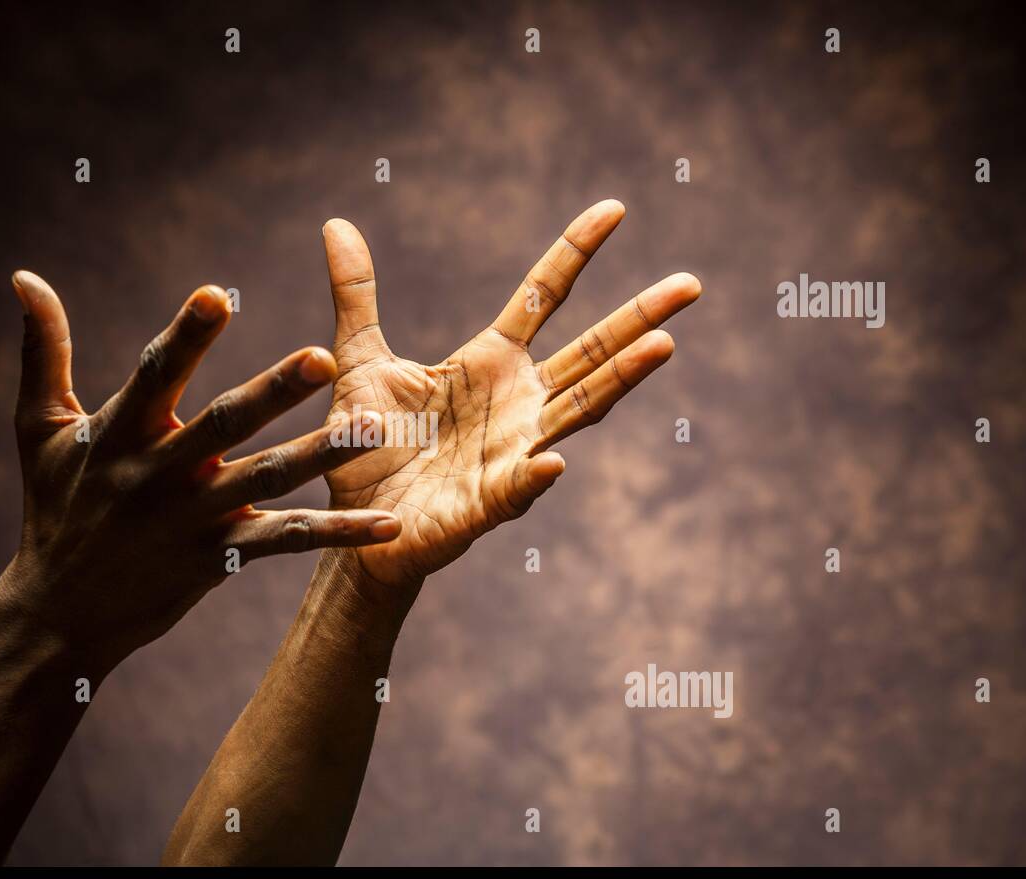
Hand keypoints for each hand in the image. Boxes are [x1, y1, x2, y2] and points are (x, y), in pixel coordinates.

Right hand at [0, 272, 399, 666]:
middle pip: (226, 424)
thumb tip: (23, 276)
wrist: (59, 614)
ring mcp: (194, 518)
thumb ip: (43, 351)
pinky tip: (389, 524)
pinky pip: (289, 541)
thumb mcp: (38, 430)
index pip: (157, 374)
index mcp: (120, 432)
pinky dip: (339, 533)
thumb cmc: (53, 508)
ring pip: (269, 480)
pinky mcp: (220, 556)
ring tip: (377, 430)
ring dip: (323, 455)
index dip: (186, 335)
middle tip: (324, 356)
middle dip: (274, 391)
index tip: (216, 293)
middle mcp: (161, 473)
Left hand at [319, 201, 700, 587]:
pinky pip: (516, 489)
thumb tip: (336, 224)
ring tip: (662, 346)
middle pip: (590, 352)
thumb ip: (356, 295)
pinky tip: (554, 458)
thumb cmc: (365, 445)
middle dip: (638, 319)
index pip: (542, 297)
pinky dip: (535, 475)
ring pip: (577, 411)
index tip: (615, 208)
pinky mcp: (485, 506)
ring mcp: (511, 453)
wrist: (351, 523)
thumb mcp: (356, 359)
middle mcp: (516, 403)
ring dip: (620, 381)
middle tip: (690, 284)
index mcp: (489, 363)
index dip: (575, 253)